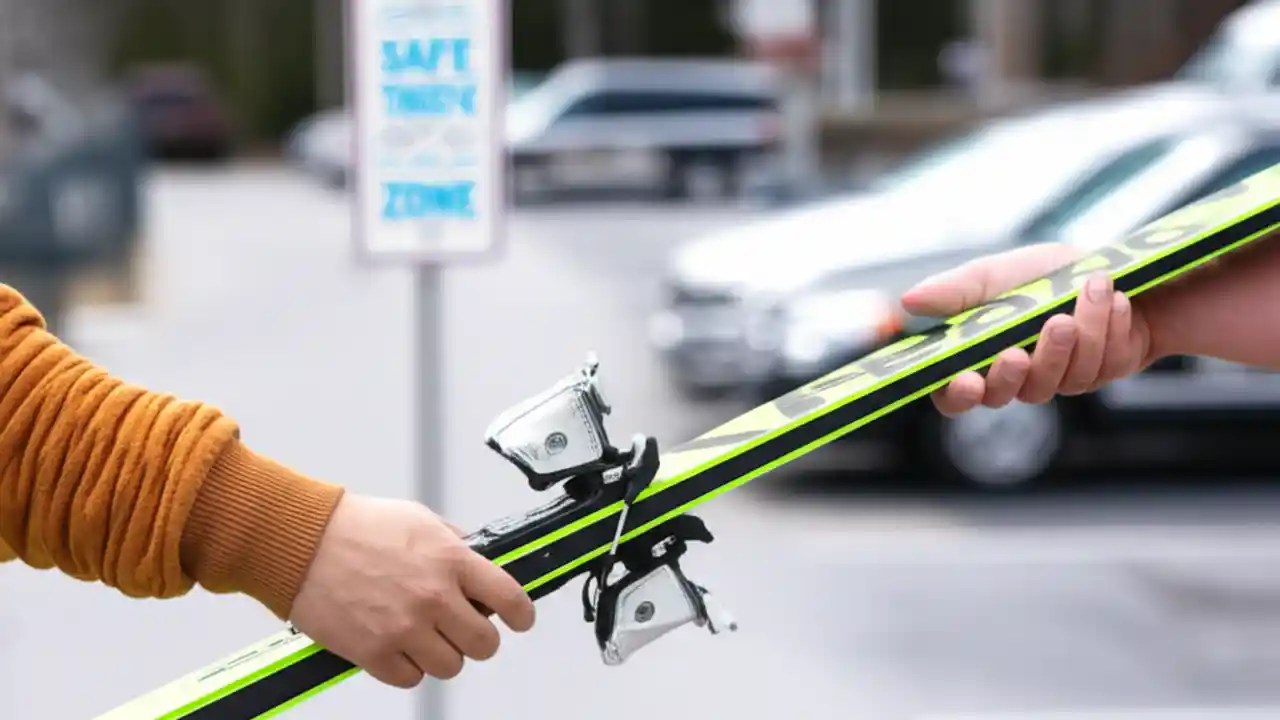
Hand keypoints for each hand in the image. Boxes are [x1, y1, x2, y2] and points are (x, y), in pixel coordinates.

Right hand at [289, 494, 534, 687]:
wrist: (303, 542)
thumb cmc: (357, 526)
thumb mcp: (419, 519)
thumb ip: (454, 544)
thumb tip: (477, 561)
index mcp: (451, 561)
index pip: (509, 598)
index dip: (521, 615)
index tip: (520, 620)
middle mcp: (434, 598)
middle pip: (485, 644)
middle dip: (479, 638)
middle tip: (463, 628)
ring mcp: (405, 628)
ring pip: (452, 666)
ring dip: (443, 654)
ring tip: (424, 636)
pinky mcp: (374, 652)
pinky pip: (411, 679)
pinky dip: (408, 667)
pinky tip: (398, 646)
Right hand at [900, 243, 1156, 416]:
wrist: (1113, 264)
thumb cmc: (1046, 273)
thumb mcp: (994, 275)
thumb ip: (954, 291)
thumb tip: (907, 300)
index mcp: (982, 357)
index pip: (955, 395)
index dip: (957, 396)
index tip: (967, 381)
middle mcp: (1019, 377)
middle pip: (1010, 395)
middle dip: (1022, 368)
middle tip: (1030, 341)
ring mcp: (1062, 380)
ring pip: (1064, 378)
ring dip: (1081, 331)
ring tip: (1091, 287)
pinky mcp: (1104, 373)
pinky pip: (1105, 363)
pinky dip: (1110, 324)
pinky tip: (1115, 299)